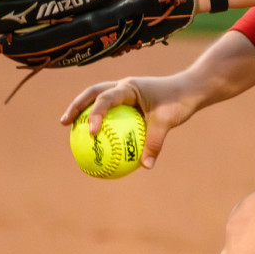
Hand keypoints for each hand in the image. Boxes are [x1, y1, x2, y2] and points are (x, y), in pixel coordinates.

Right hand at [60, 73, 199, 169]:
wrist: (190, 89)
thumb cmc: (179, 101)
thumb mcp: (168, 122)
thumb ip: (155, 142)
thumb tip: (146, 166)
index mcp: (130, 87)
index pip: (106, 98)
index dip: (95, 113)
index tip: (91, 132)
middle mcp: (123, 86)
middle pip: (93, 93)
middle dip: (76, 106)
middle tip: (64, 123)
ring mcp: (125, 92)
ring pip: (98, 99)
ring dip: (84, 111)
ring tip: (70, 130)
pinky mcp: (128, 100)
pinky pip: (111, 111)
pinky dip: (101, 121)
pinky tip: (97, 140)